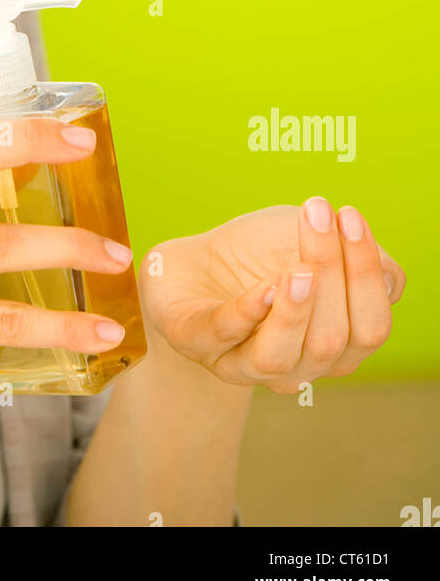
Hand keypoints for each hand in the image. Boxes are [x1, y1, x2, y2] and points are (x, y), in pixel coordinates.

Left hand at [139, 200, 405, 392]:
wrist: (192, 262)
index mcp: (334, 347)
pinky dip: (247, 313)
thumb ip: (354, 258)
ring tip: (301, 269)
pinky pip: (224, 338)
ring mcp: (242, 363)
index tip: (348, 215)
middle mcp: (295, 366)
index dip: (366, 276)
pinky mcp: (195, 344)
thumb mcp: (309, 241)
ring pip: (279, 357)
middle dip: (330, 273)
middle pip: (330, 339)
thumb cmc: (261, 254)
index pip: (369, 328)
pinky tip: (263, 287)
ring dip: (295, 313)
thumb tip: (387, 277)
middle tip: (319, 214)